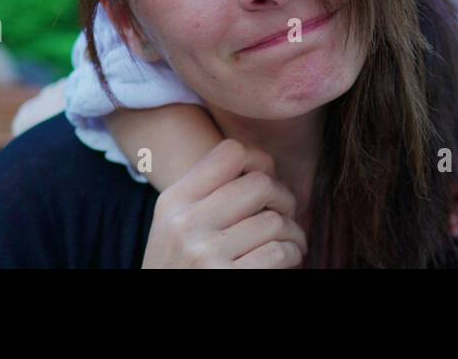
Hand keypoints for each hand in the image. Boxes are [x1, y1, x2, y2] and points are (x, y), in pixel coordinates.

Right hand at [142, 138, 306, 267]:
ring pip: (274, 221)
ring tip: (290, 240)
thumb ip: (206, 193)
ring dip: (293, 232)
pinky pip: (278, 252)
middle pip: (260, 183)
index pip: (230, 152)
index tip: (268, 179)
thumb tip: (264, 167)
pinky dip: (292, 253)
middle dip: (284, 197)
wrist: (163, 305)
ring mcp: (204, 254)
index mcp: (173, 201)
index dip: (260, 160)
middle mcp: (186, 224)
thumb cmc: (178, 264)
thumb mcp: (173, 223)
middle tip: (286, 212)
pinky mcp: (227, 279)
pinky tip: (287, 257)